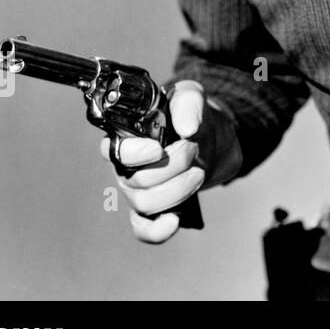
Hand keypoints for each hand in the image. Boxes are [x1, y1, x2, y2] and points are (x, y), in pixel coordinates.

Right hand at [98, 80, 239, 243]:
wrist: (215, 137)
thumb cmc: (193, 114)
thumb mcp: (194, 98)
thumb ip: (189, 104)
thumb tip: (187, 129)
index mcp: (129, 137)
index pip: (114, 151)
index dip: (134, 154)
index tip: (158, 148)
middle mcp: (128, 167)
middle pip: (136, 180)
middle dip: (172, 167)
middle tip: (194, 149)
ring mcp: (140, 191)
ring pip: (144, 203)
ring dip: (176, 190)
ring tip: (199, 172)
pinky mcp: (157, 209)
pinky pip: (145, 229)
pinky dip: (156, 230)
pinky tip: (174, 221)